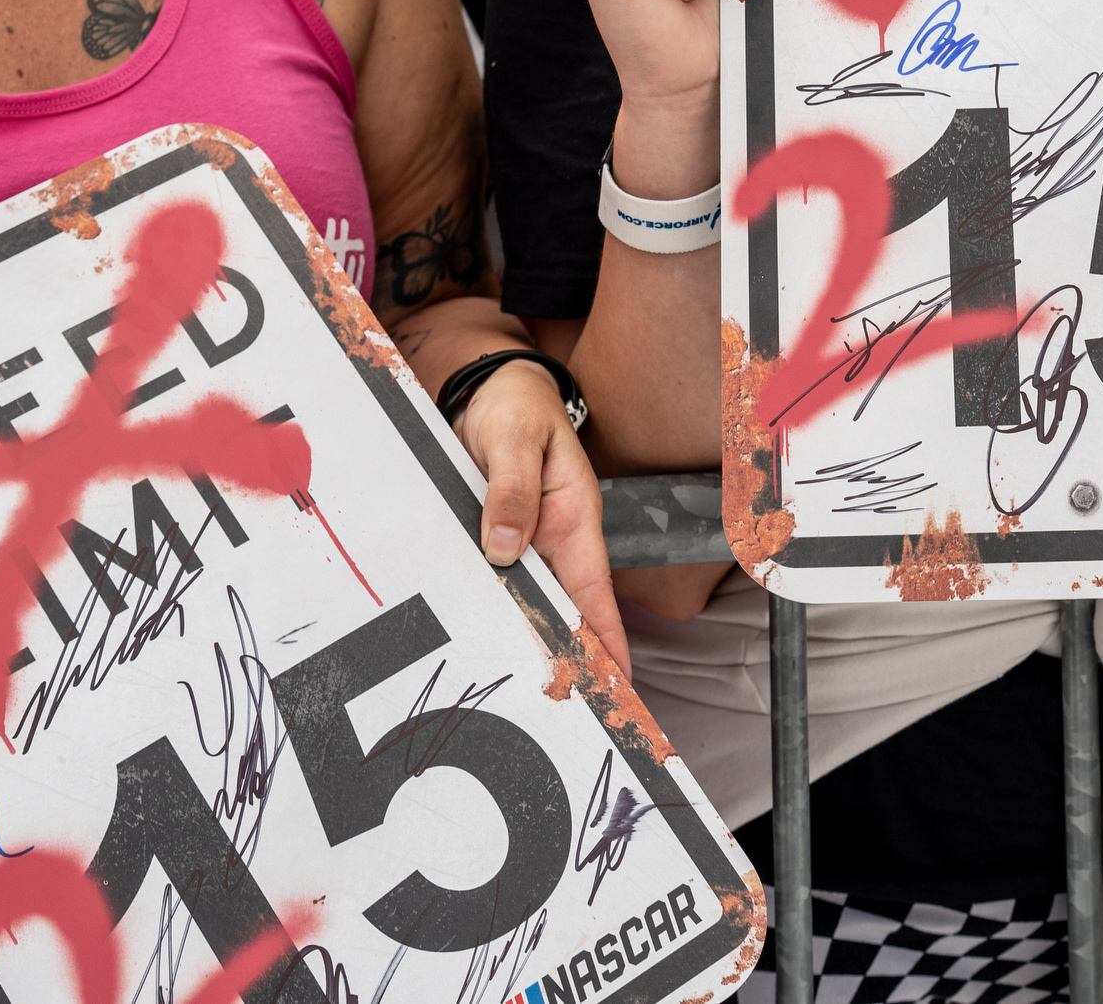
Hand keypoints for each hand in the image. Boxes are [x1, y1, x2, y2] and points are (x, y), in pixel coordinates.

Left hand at [452, 361, 627, 673]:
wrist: (492, 390)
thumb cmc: (516, 409)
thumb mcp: (514, 441)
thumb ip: (509, 492)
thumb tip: (503, 550)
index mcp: (573, 518)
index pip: (594, 592)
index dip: (607, 639)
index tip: (618, 684)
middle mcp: (555, 539)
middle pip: (565, 610)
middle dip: (570, 659)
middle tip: (567, 712)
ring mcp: (528, 543)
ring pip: (531, 602)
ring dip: (530, 641)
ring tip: (527, 696)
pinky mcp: (498, 540)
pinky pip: (501, 583)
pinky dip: (497, 612)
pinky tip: (484, 641)